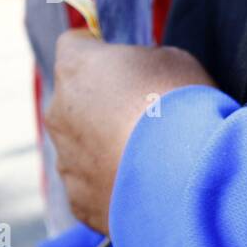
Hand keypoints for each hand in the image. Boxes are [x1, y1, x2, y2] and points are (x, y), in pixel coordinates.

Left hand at [47, 31, 214, 232]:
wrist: (187, 176)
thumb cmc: (182, 107)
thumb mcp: (173, 61)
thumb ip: (144, 62)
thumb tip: (139, 76)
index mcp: (76, 68)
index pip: (74, 45)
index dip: (100, 51)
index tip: (122, 63)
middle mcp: (59, 113)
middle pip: (75, 100)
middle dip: (103, 105)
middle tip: (147, 116)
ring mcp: (66, 161)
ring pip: (82, 147)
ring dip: (108, 147)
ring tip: (152, 157)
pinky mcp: (80, 201)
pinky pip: (93, 187)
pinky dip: (115, 185)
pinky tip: (147, 186)